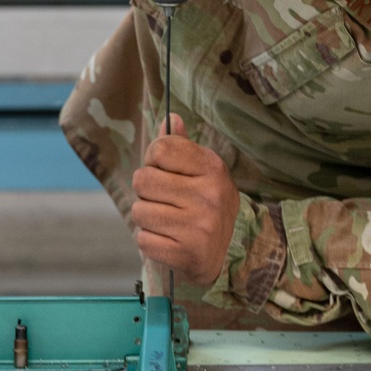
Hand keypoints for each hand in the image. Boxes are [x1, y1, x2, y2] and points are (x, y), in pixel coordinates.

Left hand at [132, 115, 239, 285]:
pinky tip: (168, 239)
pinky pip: (143, 240)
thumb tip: (170, 116)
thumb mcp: (202, 170)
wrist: (232, 250)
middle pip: (143, 180)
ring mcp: (198, 226)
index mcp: (212, 167)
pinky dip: (150, 241)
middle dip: (146, 190)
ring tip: (166, 220)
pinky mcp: (186, 254)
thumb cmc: (207, 203)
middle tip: (163, 199)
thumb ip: (181, 146)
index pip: (160, 148)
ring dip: (146, 217)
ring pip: (139, 211)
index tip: (164, 172)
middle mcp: (208, 195)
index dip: (153, 160)